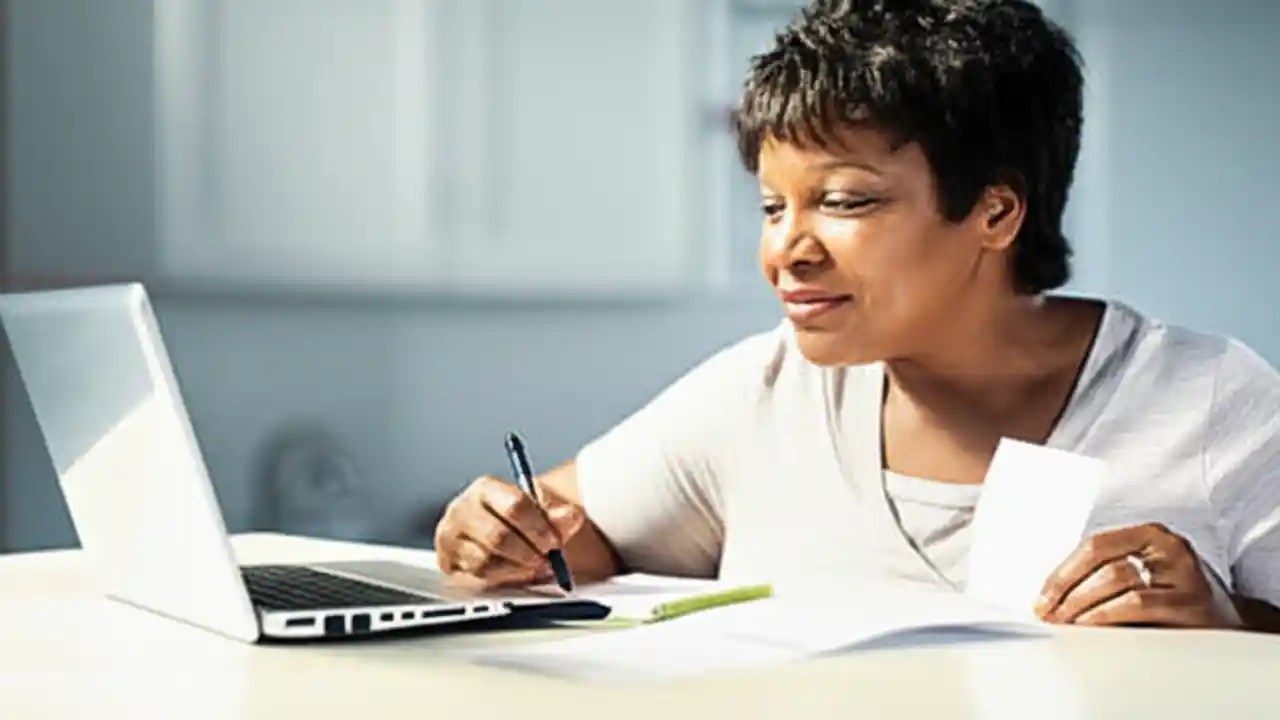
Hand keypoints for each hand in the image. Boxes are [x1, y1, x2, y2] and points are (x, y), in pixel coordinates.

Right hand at [433, 475, 585, 590]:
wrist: (498, 528)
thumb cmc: (519, 518)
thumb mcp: (541, 510)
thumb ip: (558, 515)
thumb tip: (569, 517)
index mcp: (485, 488)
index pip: (514, 505)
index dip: (538, 527)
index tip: (554, 541)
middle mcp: (461, 509)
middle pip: (498, 536)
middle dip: (527, 553)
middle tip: (546, 560)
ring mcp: (450, 536)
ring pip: (485, 561)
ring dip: (515, 568)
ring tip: (531, 566)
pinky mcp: (446, 561)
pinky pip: (476, 578)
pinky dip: (501, 578)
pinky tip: (513, 571)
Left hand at [1035, 523, 1237, 627]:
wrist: (1228, 621)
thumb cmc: (1172, 595)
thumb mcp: (1141, 573)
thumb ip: (1102, 574)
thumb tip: (1049, 596)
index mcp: (1151, 534)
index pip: (1094, 545)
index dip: (1062, 573)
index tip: (1042, 598)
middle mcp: (1170, 548)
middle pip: (1103, 564)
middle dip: (1067, 593)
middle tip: (1048, 615)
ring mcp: (1184, 574)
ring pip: (1118, 583)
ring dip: (1083, 606)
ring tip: (1065, 623)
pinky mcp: (1193, 604)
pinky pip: (1138, 605)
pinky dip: (1106, 616)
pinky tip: (1091, 627)